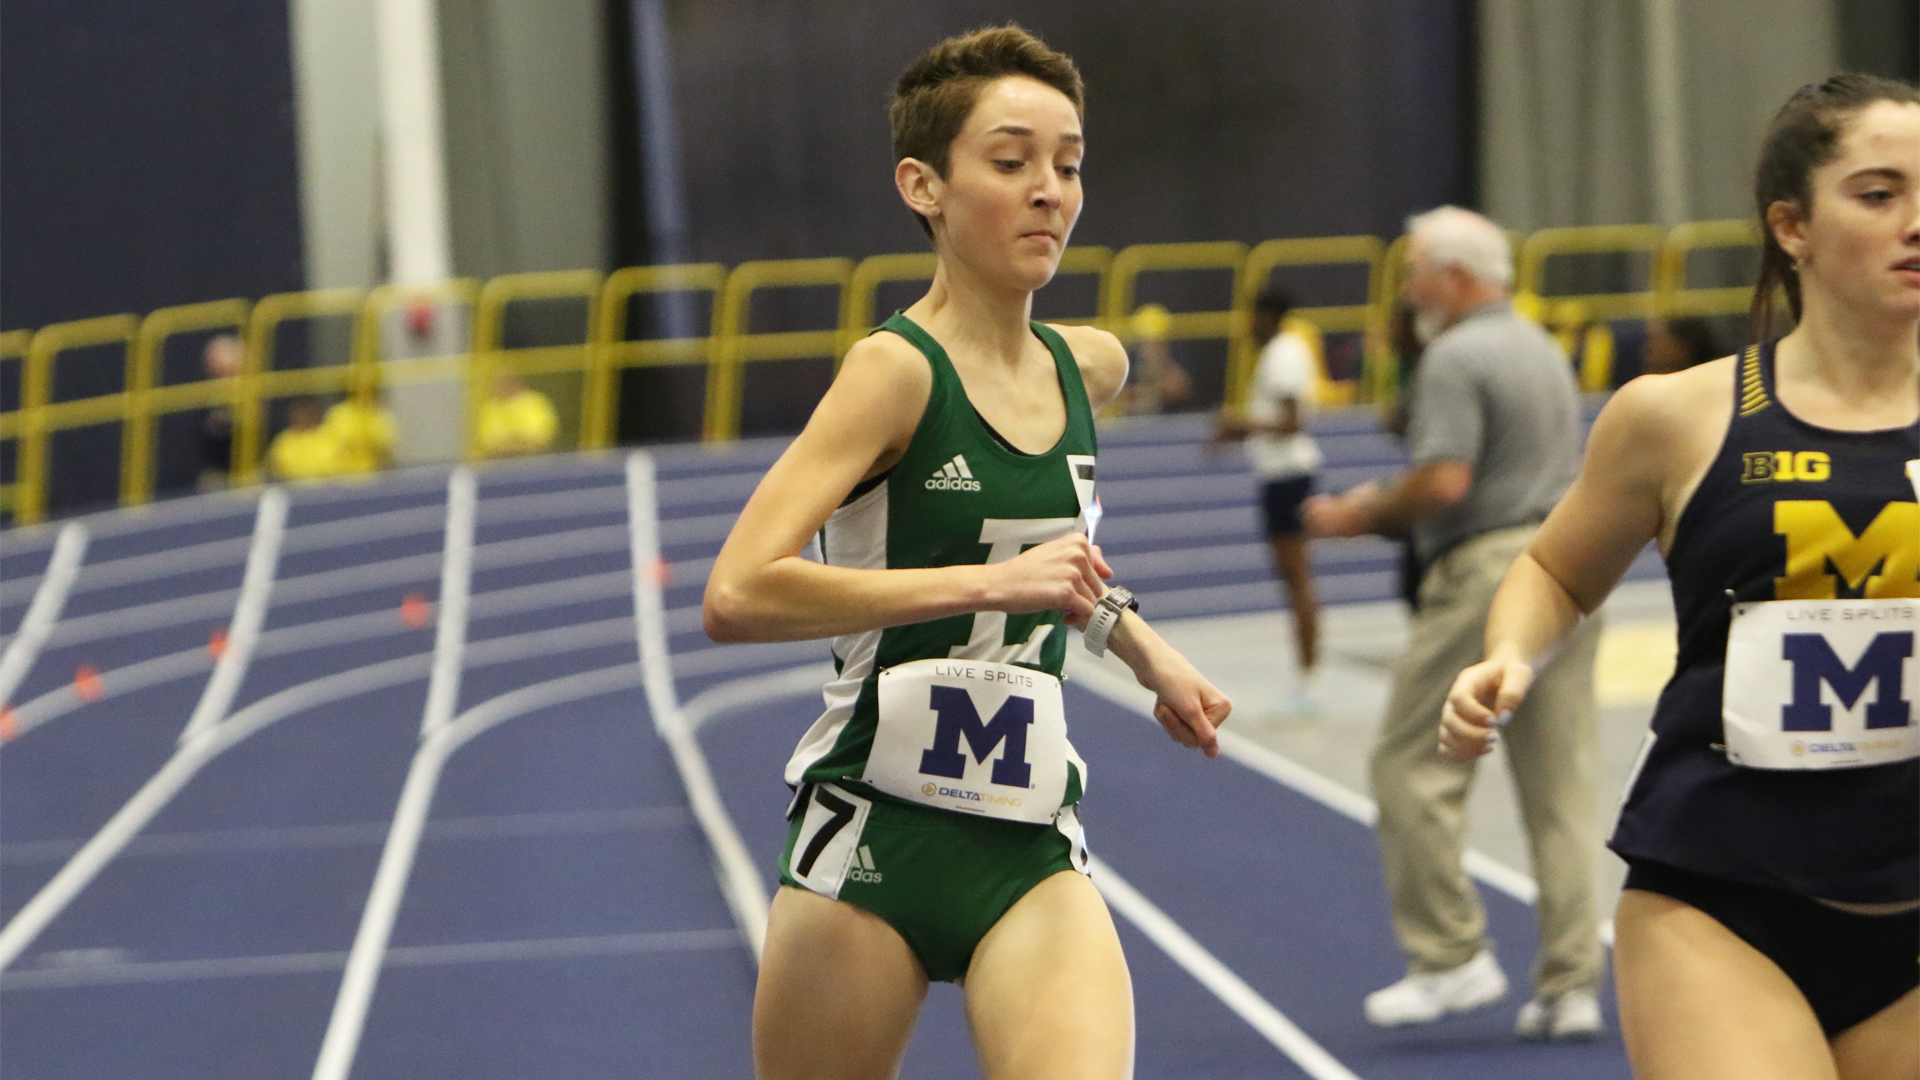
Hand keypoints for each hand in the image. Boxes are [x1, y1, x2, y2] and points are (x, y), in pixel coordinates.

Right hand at [990, 533, 1111, 626]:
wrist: (1000, 583)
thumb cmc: (1025, 571)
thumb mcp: (1055, 554)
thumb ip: (1083, 558)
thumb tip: (1108, 571)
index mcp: (1077, 542)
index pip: (1098, 569)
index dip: (1084, 582)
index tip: (1067, 585)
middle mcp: (1078, 554)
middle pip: (1097, 586)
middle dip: (1082, 596)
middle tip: (1059, 598)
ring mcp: (1073, 573)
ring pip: (1093, 600)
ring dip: (1078, 608)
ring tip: (1059, 606)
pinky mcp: (1067, 593)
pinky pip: (1087, 611)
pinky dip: (1077, 617)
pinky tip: (1062, 616)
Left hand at [1133, 643, 1230, 758]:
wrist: (1151, 662)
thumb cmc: (1172, 681)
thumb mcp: (1189, 711)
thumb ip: (1203, 734)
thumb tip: (1214, 755)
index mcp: (1222, 708)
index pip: (1203, 739)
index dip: (1184, 728)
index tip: (1178, 709)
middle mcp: (1214, 710)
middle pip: (1192, 740)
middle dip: (1174, 725)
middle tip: (1167, 706)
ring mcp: (1199, 710)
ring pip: (1181, 734)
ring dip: (1166, 719)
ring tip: (1165, 700)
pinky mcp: (1184, 709)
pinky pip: (1173, 726)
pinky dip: (1163, 716)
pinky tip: (1162, 701)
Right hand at [1438, 657, 1533, 761]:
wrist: (1503, 676)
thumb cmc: (1511, 674)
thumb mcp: (1519, 674)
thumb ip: (1512, 693)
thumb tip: (1502, 719)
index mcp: (1466, 681)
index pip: (1458, 699)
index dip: (1474, 713)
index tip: (1495, 720)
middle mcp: (1453, 700)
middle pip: (1449, 721)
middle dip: (1472, 734)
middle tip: (1496, 737)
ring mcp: (1452, 716)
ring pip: (1446, 738)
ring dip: (1467, 748)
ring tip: (1491, 746)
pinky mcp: (1455, 731)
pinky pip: (1447, 749)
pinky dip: (1462, 755)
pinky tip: (1485, 750)